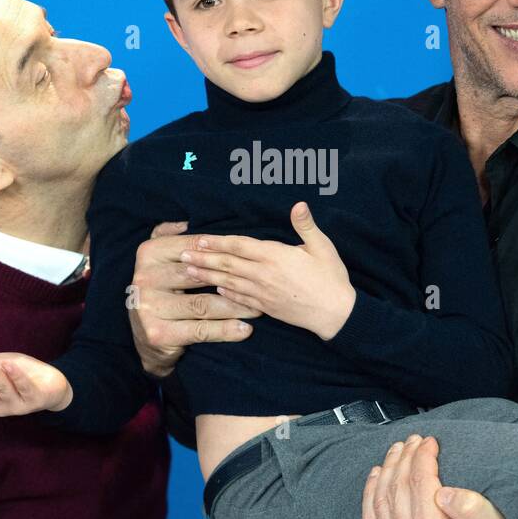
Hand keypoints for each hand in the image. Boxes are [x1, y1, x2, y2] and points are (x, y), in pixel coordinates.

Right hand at [128, 220, 261, 376]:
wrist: (147, 335)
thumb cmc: (164, 289)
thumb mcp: (161, 257)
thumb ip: (171, 236)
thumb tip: (186, 222)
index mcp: (150, 253)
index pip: (194, 248)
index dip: (223, 252)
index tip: (250, 256)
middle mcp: (145, 277)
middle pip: (200, 276)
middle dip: (234, 280)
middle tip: (262, 284)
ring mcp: (149, 307)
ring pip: (204, 304)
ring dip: (235, 307)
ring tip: (259, 308)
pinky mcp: (158, 333)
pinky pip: (200, 330)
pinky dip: (225, 330)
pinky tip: (245, 329)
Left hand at [178, 202, 355, 339]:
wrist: (337, 314)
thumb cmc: (331, 277)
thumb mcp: (322, 247)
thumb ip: (306, 225)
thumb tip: (299, 204)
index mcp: (275, 256)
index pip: (239, 246)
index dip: (217, 242)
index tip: (198, 239)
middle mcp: (264, 274)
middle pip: (227, 264)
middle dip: (203, 259)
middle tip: (180, 255)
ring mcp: (263, 293)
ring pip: (229, 282)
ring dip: (207, 276)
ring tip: (188, 271)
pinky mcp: (267, 307)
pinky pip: (241, 299)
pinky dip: (226, 293)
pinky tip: (215, 289)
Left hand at [362, 433, 517, 518]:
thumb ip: (474, 508)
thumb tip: (445, 491)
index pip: (419, 480)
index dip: (423, 455)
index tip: (430, 441)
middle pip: (398, 486)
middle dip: (405, 457)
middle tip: (414, 440)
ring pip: (381, 499)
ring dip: (387, 469)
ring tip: (397, 450)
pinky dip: (370, 495)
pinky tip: (376, 475)